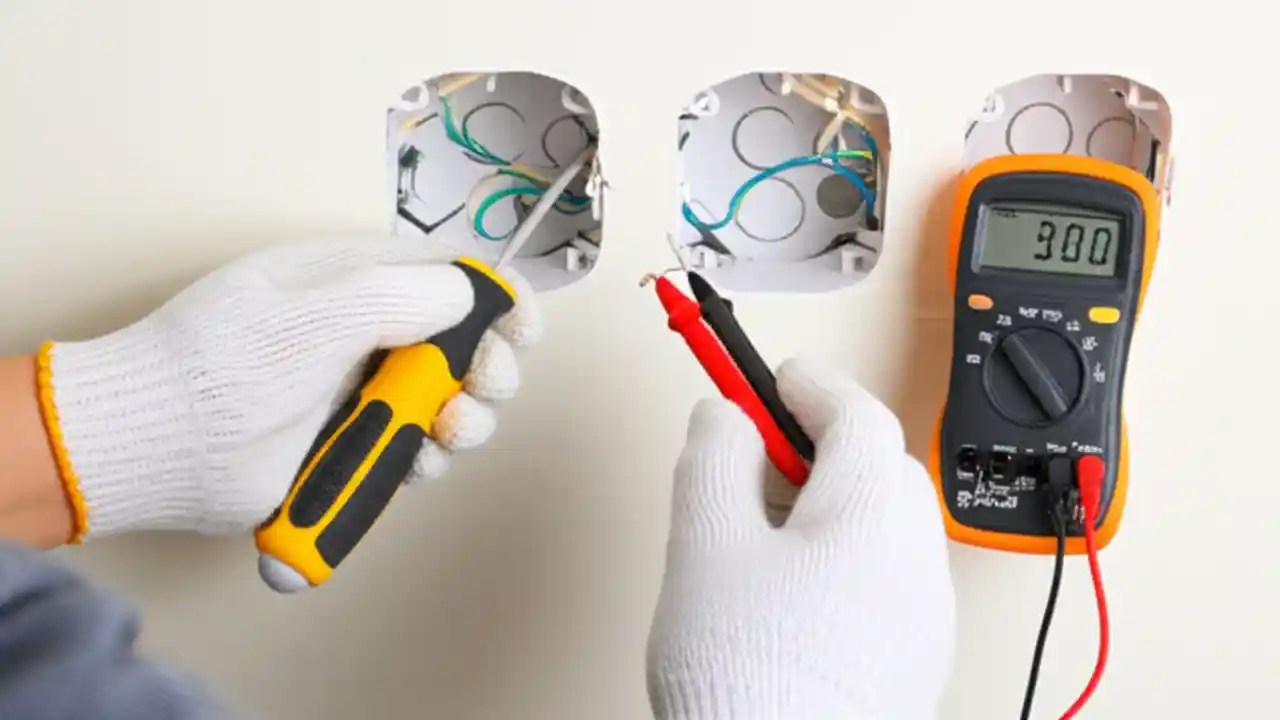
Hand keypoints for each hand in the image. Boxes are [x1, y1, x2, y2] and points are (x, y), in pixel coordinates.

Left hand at [38, 237, 539, 539]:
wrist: (165, 443)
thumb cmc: (228, 360)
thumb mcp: (324, 305)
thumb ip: (408, 293)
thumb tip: (470, 294)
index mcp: (356, 280)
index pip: (447, 274)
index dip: (496, 296)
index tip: (522, 325)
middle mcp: (366, 333)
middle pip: (463, 344)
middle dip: (489, 366)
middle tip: (481, 385)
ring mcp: (359, 393)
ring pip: (448, 404)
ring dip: (464, 421)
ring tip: (444, 431)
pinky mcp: (350, 448)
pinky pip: (415, 451)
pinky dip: (426, 459)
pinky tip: (413, 461)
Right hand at [646, 357, 955, 719]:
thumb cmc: (748, 680)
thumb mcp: (706, 544)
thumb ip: (714, 458)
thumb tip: (725, 417)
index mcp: (875, 516)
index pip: (856, 412)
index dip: (806, 383)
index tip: (767, 374)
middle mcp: (918, 562)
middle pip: (878, 466)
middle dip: (817, 446)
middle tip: (755, 456)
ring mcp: (924, 618)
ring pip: (884, 526)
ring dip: (831, 504)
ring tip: (761, 534)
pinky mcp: (913, 662)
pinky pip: (887, 579)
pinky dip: (845, 560)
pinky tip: (790, 597)